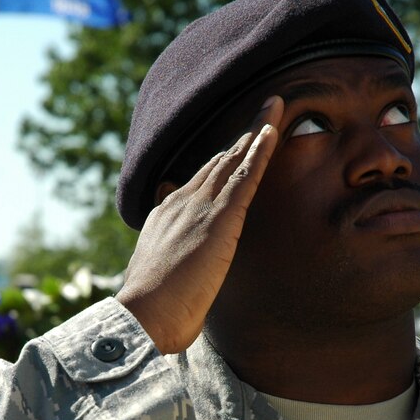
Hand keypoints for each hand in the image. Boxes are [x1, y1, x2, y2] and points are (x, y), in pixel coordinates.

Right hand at [116, 96, 282, 353]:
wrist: (143, 314)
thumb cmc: (151, 306)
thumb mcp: (159, 269)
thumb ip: (166, 247)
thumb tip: (165, 234)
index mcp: (168, 214)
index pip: (200, 180)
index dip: (220, 160)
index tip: (235, 144)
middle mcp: (183, 201)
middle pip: (218, 161)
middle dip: (242, 135)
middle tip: (265, 108)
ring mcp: (201, 206)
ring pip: (233, 160)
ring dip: (256, 130)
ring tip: (275, 105)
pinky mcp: (220, 218)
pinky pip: (245, 176)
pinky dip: (260, 150)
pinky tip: (274, 130)